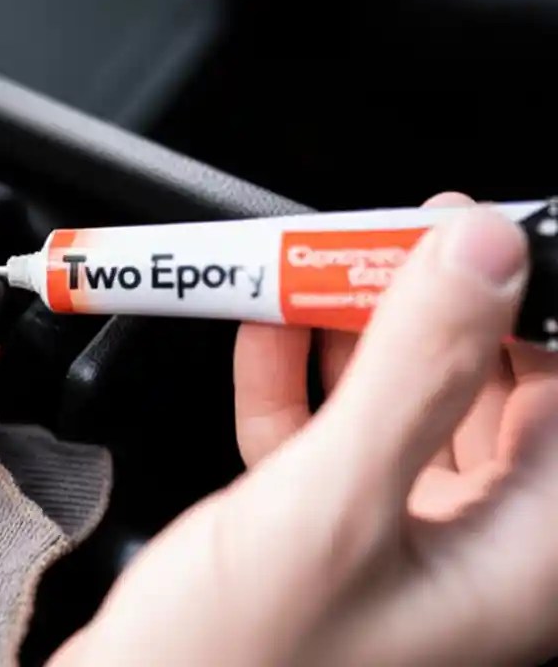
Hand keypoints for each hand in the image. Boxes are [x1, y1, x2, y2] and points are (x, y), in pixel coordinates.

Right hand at [52, 194, 557, 665]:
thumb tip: (484, 251)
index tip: (473, 233)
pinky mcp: (329, 544)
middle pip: (492, 393)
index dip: (529, 303)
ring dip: (359, 336)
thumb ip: (416, 374)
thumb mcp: (327, 510)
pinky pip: (337, 441)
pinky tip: (266, 340)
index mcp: (525, 562)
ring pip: (410, 408)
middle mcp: (480, 558)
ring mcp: (402, 551)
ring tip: (309, 272)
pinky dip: (301, 386)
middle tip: (375, 238)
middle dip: (434, 307)